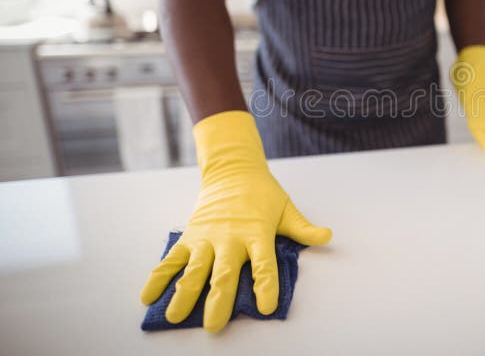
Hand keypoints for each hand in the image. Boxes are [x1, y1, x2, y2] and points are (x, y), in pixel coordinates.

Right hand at [140, 111, 331, 331]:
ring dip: (183, 293)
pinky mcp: (190, 236)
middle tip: (213, 325)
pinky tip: (147, 297)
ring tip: (174, 317)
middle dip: (219, 299)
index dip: (265, 285)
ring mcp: (207, 238)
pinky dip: (159, 277)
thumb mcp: (286, 209)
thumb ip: (303, 229)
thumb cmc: (263, 194)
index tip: (266, 307)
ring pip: (194, 268)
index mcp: (257, 234)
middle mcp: (230, 238)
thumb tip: (327, 236)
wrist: (232, 169)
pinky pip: (172, 259)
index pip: (264, 263)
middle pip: (225, 272)